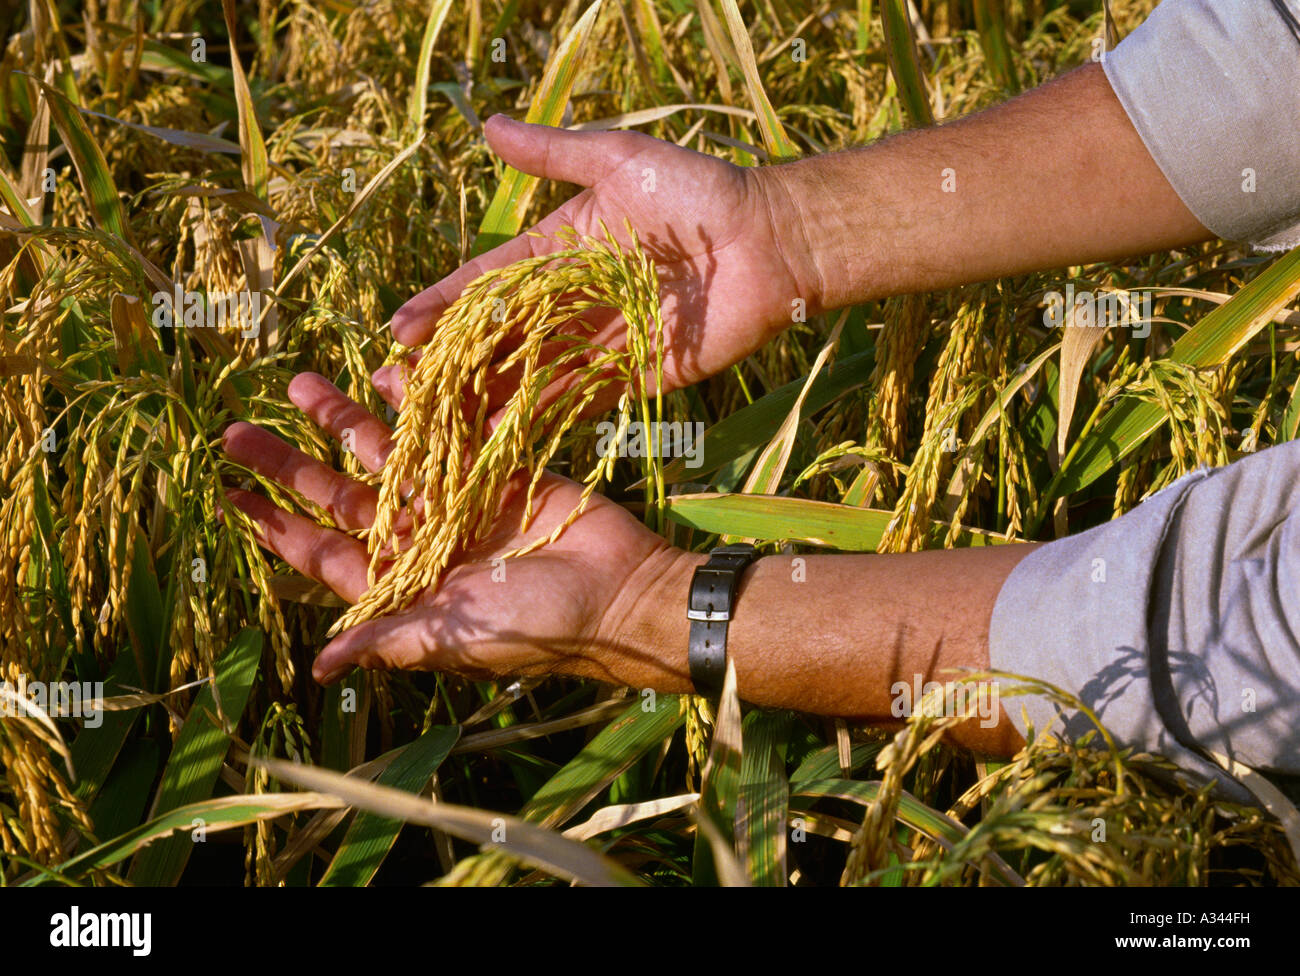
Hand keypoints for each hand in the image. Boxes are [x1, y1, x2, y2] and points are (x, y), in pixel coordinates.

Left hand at [220, 372, 691, 687]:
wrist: (620, 592)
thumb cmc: (536, 626)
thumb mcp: (456, 635)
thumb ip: (388, 638)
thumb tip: (317, 667)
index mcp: (402, 587)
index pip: (321, 551)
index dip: (274, 524)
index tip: (227, 494)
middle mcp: (420, 543)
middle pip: (340, 497)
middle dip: (292, 465)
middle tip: (239, 430)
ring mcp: (456, 503)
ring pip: (386, 456)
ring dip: (344, 421)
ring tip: (301, 382)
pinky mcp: (495, 471)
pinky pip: (446, 431)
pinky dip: (418, 403)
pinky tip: (385, 372)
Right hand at [374, 114, 818, 415]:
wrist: (770, 240)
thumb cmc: (699, 191)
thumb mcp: (619, 159)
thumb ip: (554, 153)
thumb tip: (487, 124)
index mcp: (563, 248)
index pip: (490, 281)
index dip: (445, 304)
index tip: (400, 327)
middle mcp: (575, 299)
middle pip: (501, 336)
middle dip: (450, 361)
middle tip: (399, 384)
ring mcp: (602, 341)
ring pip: (530, 373)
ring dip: (483, 397)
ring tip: (435, 419)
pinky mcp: (636, 376)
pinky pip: (579, 400)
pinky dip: (539, 417)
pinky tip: (495, 435)